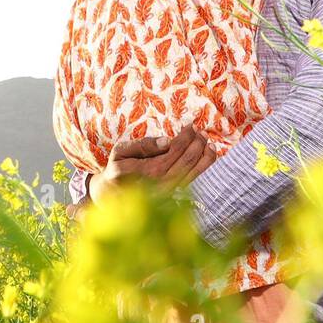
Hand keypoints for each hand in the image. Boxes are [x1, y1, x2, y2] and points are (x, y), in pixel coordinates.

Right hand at [89, 123, 214, 201]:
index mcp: (143, 173)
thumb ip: (142, 145)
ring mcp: (166, 195)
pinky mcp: (171, 198)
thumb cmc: (117, 168)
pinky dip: (203, 167)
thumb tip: (167, 141)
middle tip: (200, 130)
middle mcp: (157, 186)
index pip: (171, 153)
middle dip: (195, 144)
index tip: (190, 125)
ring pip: (190, 174)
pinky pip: (191, 182)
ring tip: (208, 141)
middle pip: (183, 163)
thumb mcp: (121, 151)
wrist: (112, 194)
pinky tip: (210, 154)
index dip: (184, 139)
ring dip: (203, 156)